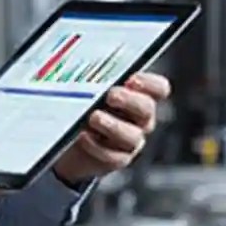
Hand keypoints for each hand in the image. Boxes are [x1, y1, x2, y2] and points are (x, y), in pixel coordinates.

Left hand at [54, 72, 171, 183]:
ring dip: (113, 126)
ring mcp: (130, 140)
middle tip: (111, 96)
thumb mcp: (86, 89)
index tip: (132, 80)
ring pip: (132, 136)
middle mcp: (140, 119)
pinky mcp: (117, 159)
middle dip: (130, 101)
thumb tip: (84, 66)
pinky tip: (83, 137)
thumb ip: (93, 80)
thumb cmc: (81, 107)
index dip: (150, 83)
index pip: (158, 88)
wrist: (67, 141)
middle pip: (147, 108)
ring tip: (94, 118)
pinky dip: (97, 146)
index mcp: (137, 96)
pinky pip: (113, 156)